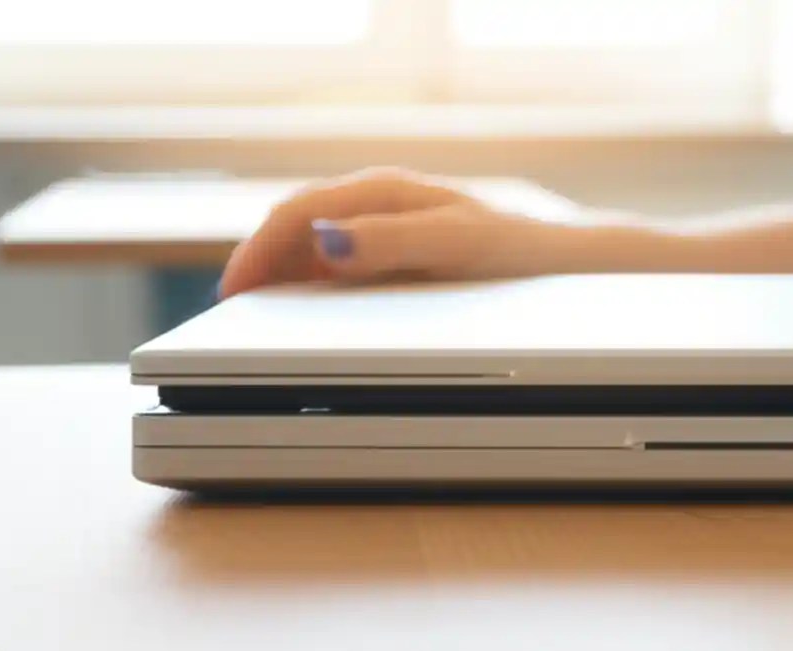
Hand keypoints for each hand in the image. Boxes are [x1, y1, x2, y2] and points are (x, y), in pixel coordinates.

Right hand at [218, 168, 579, 297]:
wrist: (562, 264)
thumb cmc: (516, 253)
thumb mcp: (456, 247)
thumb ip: (391, 241)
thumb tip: (325, 241)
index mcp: (383, 192)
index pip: (295, 214)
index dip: (255, 253)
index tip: (231, 294)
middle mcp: (379, 201)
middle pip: (295, 225)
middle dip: (260, 262)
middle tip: (234, 313)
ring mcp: (386, 224)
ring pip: (313, 243)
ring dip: (283, 273)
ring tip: (260, 316)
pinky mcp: (397, 248)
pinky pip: (339, 261)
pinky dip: (313, 282)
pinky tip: (311, 310)